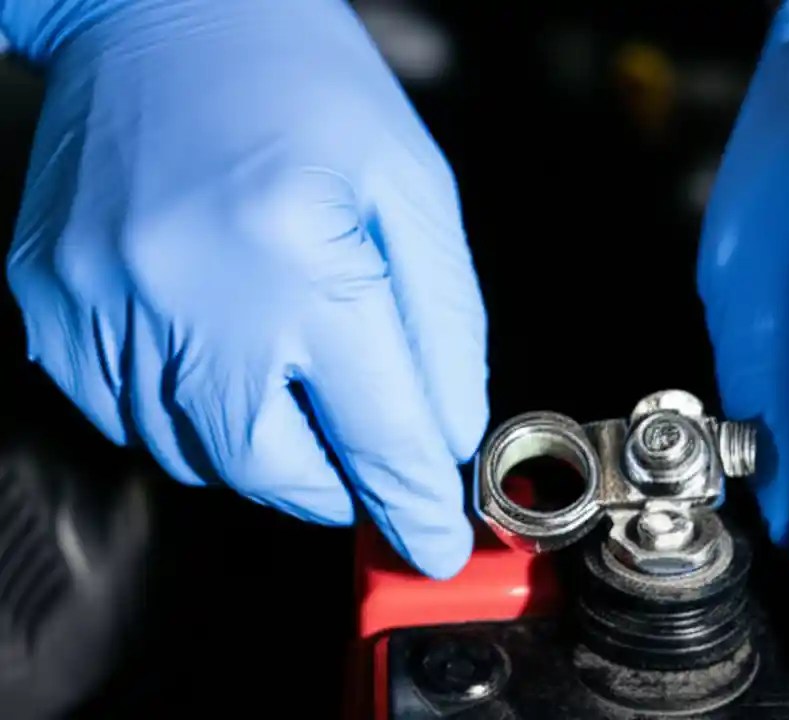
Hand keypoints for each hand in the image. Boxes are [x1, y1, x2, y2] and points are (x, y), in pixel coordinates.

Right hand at [4, 0, 485, 577]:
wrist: (161, 10)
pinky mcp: (49, 301)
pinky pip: (123, 412)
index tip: (431, 546)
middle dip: (334, 487)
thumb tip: (442, 436)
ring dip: (262, 450)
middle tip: (364, 463)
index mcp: (299, 254)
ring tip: (290, 377)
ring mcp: (102, 301)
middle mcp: (190, 289)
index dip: (412, 504)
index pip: (376, 432)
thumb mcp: (413, 191)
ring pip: (195, 453)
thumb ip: (442, 325)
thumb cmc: (302, 83)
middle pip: (273, 470)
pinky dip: (185, 415)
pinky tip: (218, 353)